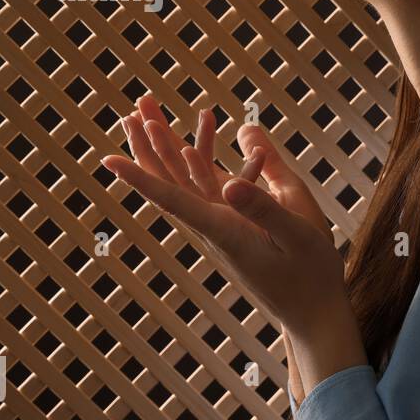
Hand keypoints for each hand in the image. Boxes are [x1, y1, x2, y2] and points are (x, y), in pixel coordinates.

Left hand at [99, 95, 353, 341]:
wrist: (312, 311)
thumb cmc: (310, 274)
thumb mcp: (297, 233)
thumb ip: (266, 204)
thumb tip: (231, 182)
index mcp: (225, 230)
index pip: (174, 199)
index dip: (141, 178)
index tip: (108, 160)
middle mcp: (214, 228)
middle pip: (170, 183)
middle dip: (150, 145)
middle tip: (134, 108)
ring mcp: (221, 228)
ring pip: (184, 183)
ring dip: (166, 148)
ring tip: (151, 116)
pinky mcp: (233, 226)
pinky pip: (206, 188)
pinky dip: (197, 160)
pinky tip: (194, 143)